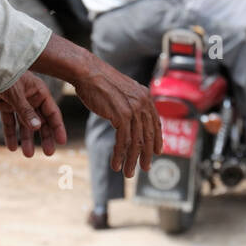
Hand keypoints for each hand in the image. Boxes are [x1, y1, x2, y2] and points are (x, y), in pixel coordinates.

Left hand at [0, 73, 67, 157]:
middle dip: (44, 137)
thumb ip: (26, 111)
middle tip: (49, 154)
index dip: (57, 127)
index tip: (62, 142)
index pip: (52, 112)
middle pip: (40, 120)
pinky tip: (11, 147)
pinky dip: (10, 133)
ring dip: (26, 139)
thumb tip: (38, 128)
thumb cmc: (4, 75)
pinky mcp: (5, 104)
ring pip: (24, 124)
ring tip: (27, 155)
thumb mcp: (16, 93)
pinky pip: (9, 121)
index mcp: (39, 92)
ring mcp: (17, 102)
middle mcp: (30, 98)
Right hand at [72, 56, 163, 176]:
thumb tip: (134, 115)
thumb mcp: (123, 90)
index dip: (157, 140)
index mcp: (145, 97)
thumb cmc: (100, 81)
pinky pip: (123, 141)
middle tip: (145, 168)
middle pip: (148, 136)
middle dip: (146, 155)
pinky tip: (115, 165)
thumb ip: (132, 102)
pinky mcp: (121, 116)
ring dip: (131, 160)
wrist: (88, 72)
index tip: (157, 152)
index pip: (156, 123)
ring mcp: (133, 110)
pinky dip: (119, 156)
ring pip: (136, 142)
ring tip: (128, 173)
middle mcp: (143, 103)